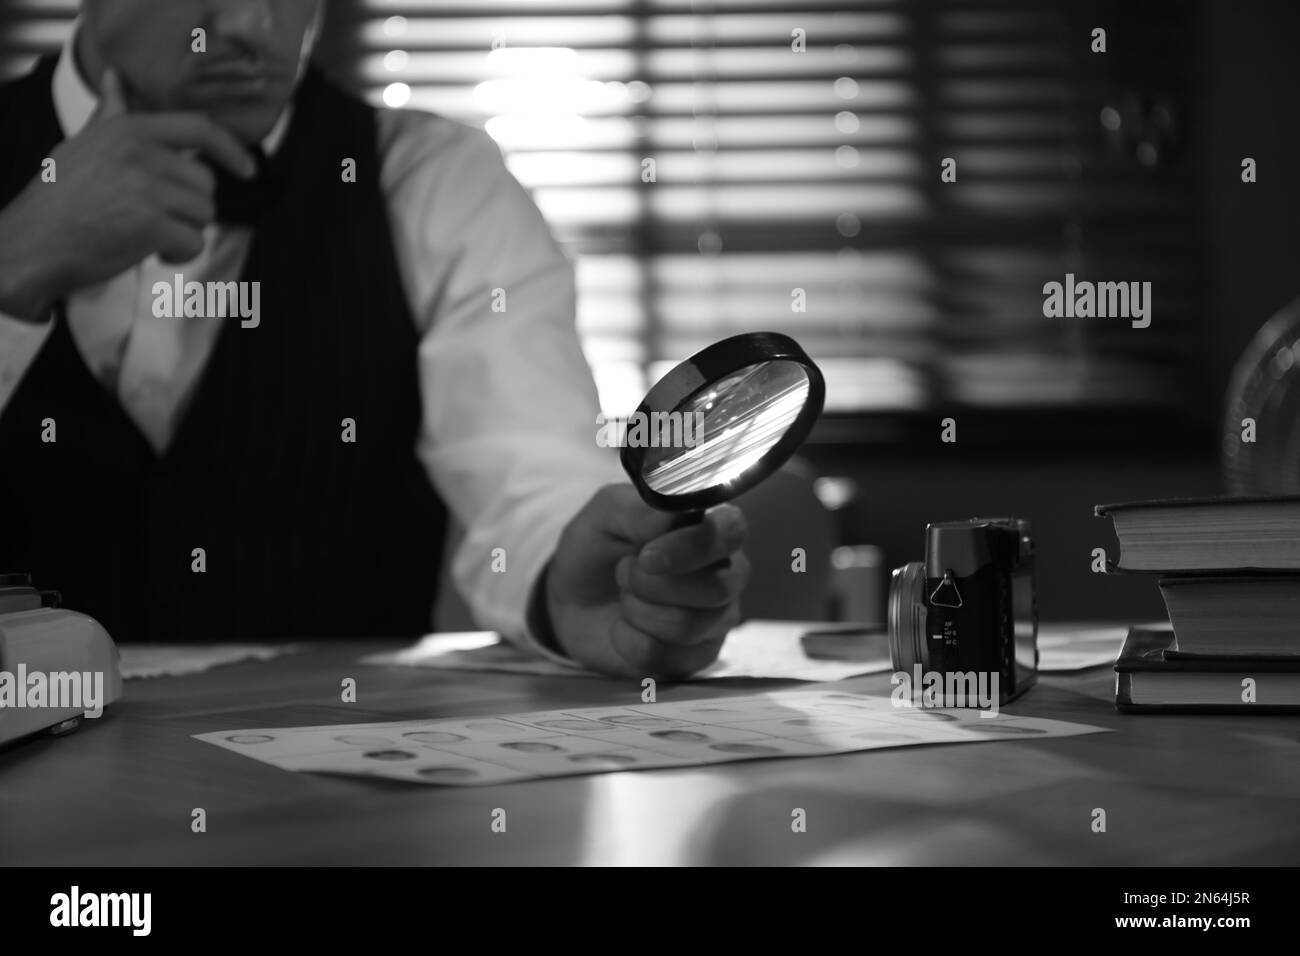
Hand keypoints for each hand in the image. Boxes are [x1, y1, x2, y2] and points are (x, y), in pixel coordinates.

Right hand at [0, 69, 255, 321]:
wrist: (32, 241)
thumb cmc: (60, 198)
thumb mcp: (84, 144)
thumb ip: (111, 114)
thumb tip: (116, 78)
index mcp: (129, 130)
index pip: (199, 128)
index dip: (231, 148)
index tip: (248, 169)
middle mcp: (141, 153)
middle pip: (205, 184)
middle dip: (189, 208)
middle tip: (153, 217)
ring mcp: (147, 188)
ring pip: (203, 215)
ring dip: (183, 232)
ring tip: (146, 234)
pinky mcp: (152, 224)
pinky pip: (193, 242)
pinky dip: (179, 255)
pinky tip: (152, 253)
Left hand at [543, 484, 749, 678]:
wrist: (571, 601)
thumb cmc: (598, 548)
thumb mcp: (606, 515)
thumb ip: (640, 509)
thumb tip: (674, 514)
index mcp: (712, 528)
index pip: (731, 532)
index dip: (691, 547)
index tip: (646, 556)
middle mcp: (726, 574)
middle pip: (717, 587)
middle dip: (655, 585)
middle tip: (623, 573)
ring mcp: (715, 620)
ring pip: (689, 626)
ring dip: (638, 611)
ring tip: (624, 597)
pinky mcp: (696, 658)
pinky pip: (669, 660)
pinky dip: (630, 643)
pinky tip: (622, 628)